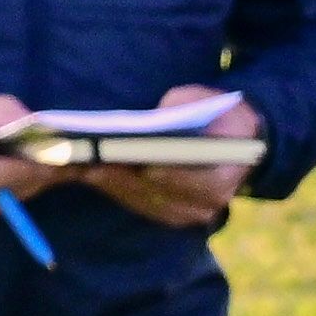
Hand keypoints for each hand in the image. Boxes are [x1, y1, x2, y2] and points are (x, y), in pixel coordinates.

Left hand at [57, 92, 259, 240]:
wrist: (233, 141)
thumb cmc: (217, 114)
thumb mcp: (207, 100)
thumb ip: (185, 105)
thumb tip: (160, 114)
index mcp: (227, 175)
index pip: (201, 183)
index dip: (172, 174)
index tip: (144, 164)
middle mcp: (209, 204)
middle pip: (162, 194)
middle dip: (126, 177)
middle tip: (94, 161)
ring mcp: (188, 213)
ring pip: (144, 201)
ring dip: (112, 184)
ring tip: (81, 165)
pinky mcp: (169, 214)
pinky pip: (138, 204)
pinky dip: (114, 187)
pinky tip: (89, 172)